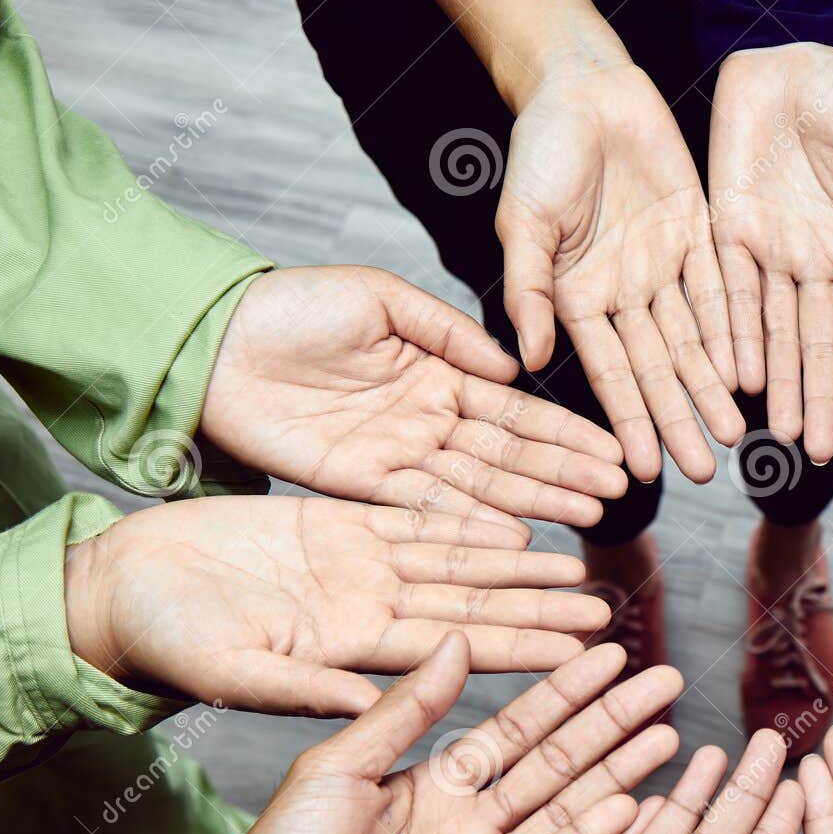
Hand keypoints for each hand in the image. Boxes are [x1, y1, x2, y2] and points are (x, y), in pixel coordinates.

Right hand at [63, 495, 608, 715]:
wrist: (121, 590)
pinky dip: (459, 518)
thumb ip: (300, 687)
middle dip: (538, 611)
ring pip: (453, 562)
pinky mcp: (333, 528)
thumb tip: (370, 704)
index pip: (456, 653)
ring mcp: (353, 569)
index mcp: (350, 652)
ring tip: (578, 565)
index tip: (580, 655)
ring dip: (515, 567)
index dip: (521, 650)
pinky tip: (511, 522)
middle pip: (472, 608)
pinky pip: (410, 517)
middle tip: (606, 612)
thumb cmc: (165, 645)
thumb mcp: (232, 672)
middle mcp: (365, 613)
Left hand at [154, 635, 685, 833]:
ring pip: (566, 813)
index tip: (611, 654)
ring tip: (669, 736)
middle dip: (611, 723)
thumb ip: (404, 711)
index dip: (564, 691)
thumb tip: (456, 641)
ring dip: (618, 775)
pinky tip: (632, 808)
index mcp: (429, 784)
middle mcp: (466, 824)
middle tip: (667, 682)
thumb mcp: (336, 770)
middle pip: (556, 764)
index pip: (515, 727)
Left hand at [200, 266, 626, 528]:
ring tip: (585, 516)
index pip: (516, 408)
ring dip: (532, 503)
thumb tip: (512, 362)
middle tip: (617, 491)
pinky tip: (512, 535)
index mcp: (438, 373)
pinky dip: (467, 523)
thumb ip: (448, 332)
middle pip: (509, 454)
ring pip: (478, 486)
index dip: (564, 432)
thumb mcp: (381, 297)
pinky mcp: (358, 485)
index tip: (611, 450)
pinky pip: (423, 508)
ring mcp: (396, 457)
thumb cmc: (293, 305)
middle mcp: (426, 421)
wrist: (215, 339)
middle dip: (564, 473)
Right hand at [498, 63, 740, 483]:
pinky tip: (750, 372)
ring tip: (735, 437)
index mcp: (577, 299)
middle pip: (657, 369)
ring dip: (711, 388)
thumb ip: (529, 288)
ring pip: (693, 341)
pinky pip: (720, 291)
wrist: (585, 85)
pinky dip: (734, 331)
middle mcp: (623, 293)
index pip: (608, 373)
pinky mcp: (698, 234)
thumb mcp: (524, 220)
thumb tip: (530, 359)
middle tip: (704, 469)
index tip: (643, 471)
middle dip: (679, 419)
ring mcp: (662, 268)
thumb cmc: (541, 150)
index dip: (628, 421)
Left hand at [709, 44, 832, 460]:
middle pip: (816, 346)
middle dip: (818, 400)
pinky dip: (731, 334)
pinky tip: (735, 376)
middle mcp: (813, 266)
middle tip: (819, 454)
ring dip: (776, 383)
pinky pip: (727, 293)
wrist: (785, 64)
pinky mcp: (726, 234)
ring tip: (778, 434)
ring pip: (771, 331)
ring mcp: (770, 255)